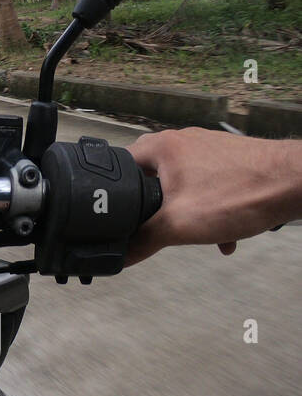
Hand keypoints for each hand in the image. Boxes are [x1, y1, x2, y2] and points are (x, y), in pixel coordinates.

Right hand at [125, 128, 301, 264]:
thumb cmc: (242, 194)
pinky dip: (211, 209)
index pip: (117, 166)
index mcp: (161, 146)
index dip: (112, 196)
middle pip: (151, 179)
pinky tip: (225, 233)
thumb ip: (143, 240)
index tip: (118, 216)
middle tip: (160, 225)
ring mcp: (208, 149)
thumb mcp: (179, 225)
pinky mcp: (231, 160)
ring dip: (187, 212)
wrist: (297, 184)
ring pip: (182, 185)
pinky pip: (208, 186)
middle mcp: (182, 141)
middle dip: (156, 208)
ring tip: (201, 232)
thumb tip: (120, 254)